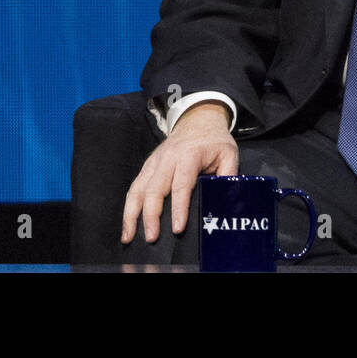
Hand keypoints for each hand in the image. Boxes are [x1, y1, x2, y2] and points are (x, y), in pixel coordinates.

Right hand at [121, 101, 237, 244]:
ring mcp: (154, 162)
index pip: (181, 184)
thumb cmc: (214, 140)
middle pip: (154, 189)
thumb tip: (228, 199)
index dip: (179, 207)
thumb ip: (228, 176)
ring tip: (129, 237)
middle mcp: (167, 158)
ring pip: (138, 189)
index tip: (178, 228)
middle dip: (151, 215)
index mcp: (189, 155)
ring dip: (132, 214)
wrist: (198, 119)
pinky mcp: (147, 167)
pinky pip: (135, 188)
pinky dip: (129, 207)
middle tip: (152, 237)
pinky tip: (127, 225)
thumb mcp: (229, 153)